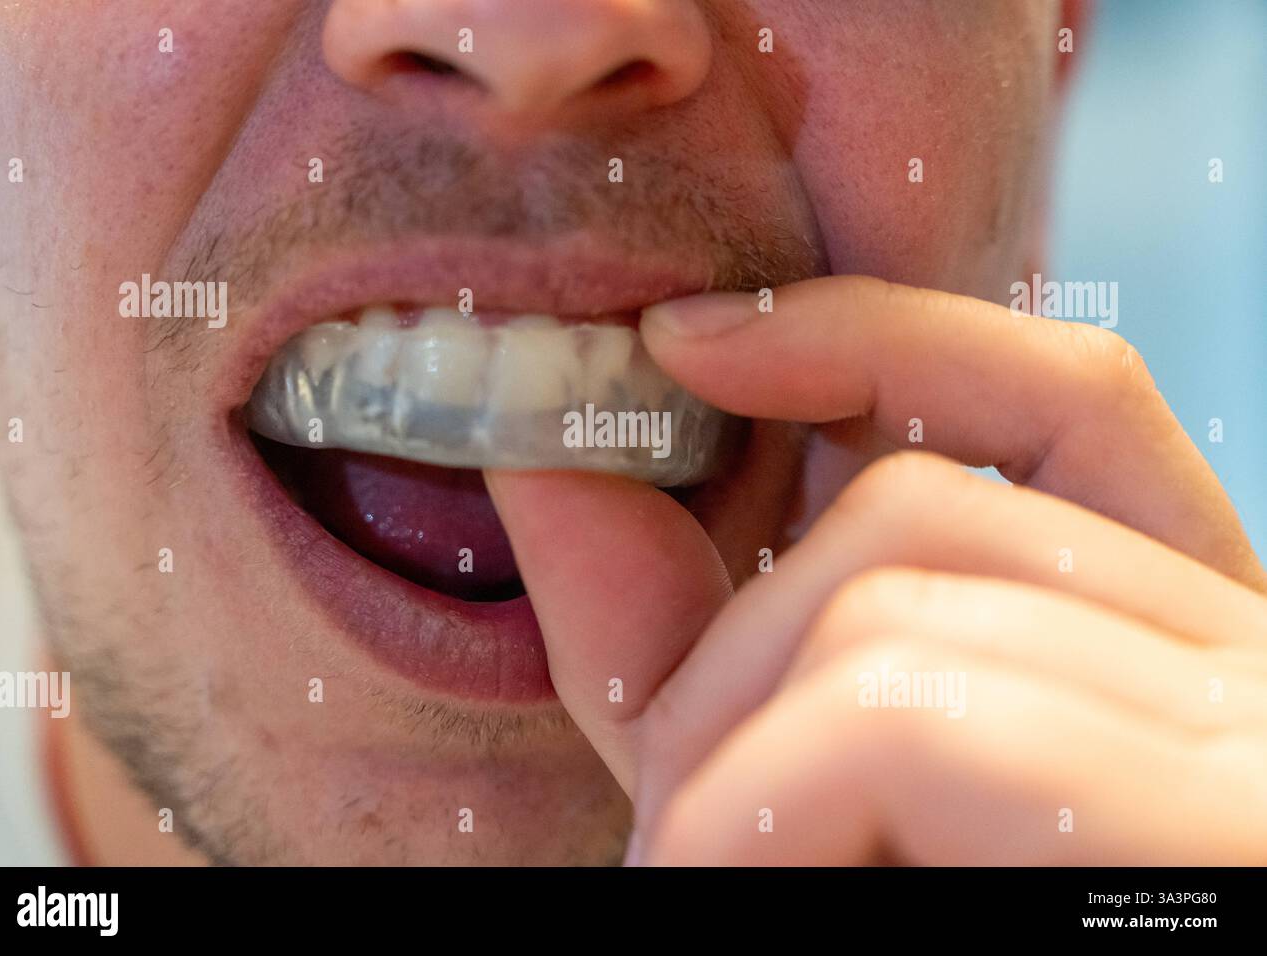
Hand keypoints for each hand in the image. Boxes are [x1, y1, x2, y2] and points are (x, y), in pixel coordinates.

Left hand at [486, 276, 1266, 864]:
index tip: (684, 343)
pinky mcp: (1222, 822)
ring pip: (890, 604)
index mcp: (1182, 662)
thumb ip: (706, 666)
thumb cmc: (951, 910)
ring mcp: (1250, 738)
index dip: (876, 336)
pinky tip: (732, 884)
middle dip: (727, 648)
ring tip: (708, 882)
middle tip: (671, 831)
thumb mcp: (830, 813)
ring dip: (727, 757)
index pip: (1066, 403)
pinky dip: (762, 803)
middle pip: (925, 516)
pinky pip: (905, 711)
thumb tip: (546, 472)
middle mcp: (1250, 671)